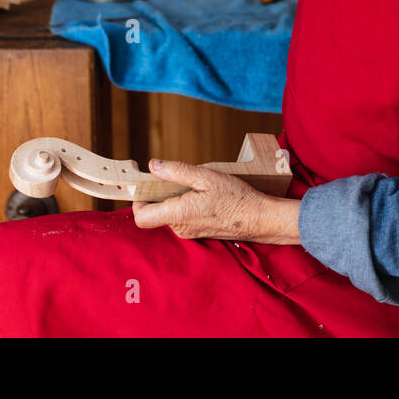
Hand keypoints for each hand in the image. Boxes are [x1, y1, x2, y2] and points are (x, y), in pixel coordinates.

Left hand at [131, 158, 299, 243]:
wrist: (260, 219)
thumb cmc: (237, 198)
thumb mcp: (206, 177)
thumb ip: (177, 172)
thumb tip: (153, 165)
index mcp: (179, 215)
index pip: (141, 217)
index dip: (137, 200)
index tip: (144, 183)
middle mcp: (181, 228)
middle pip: (155, 212)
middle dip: (158, 194)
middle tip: (173, 177)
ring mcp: (189, 232)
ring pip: (169, 213)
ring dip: (173, 198)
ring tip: (194, 184)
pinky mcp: (198, 232)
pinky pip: (182, 217)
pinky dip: (185, 204)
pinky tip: (203, 194)